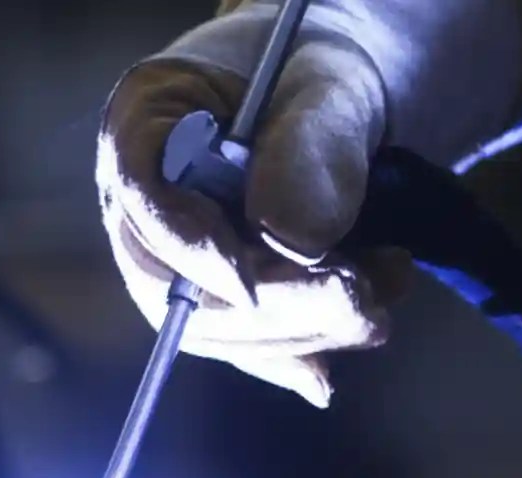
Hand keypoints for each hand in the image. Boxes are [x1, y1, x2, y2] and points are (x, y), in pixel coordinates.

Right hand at [96, 48, 410, 407]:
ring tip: (382, 296)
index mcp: (143, 125)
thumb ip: (311, 148)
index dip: (193, 249)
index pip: (144, 199)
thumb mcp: (328, 88)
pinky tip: (336, 357)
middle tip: (358, 301)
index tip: (254, 282)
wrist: (328, 101)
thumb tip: (294, 241)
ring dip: (301, 330)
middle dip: (272, 306)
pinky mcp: (212, 296)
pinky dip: (293, 353)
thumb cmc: (316, 76)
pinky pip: (240, 342)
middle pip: (174, 282)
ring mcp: (171, 257)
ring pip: (211, 325)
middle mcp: (140, 202)